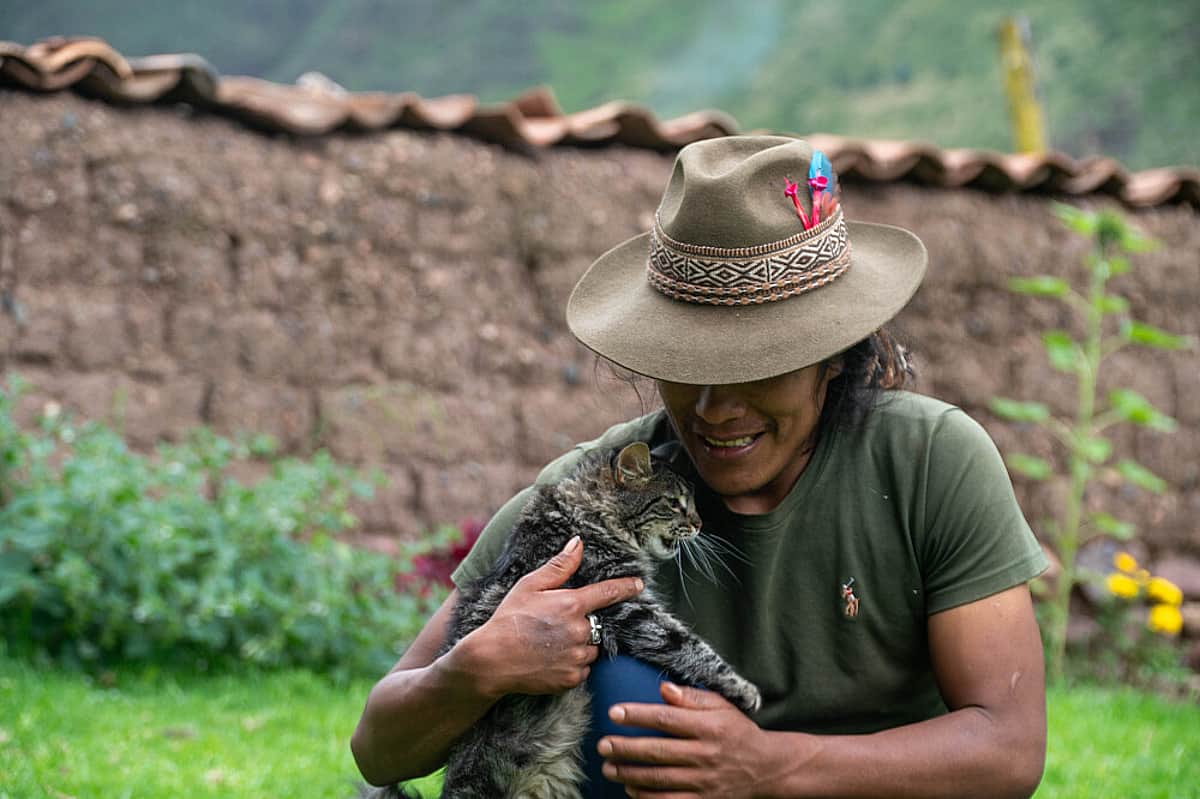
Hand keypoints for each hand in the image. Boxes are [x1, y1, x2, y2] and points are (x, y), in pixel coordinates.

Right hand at [451, 535, 643, 697]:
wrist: (492, 659)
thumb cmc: (508, 618)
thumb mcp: (530, 585)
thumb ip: (559, 566)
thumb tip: (578, 543)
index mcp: (572, 604)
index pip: (608, 593)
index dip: (626, 587)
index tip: (639, 585)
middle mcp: (580, 631)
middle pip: (596, 625)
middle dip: (582, 624)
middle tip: (555, 626)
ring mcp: (577, 657)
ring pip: (591, 649)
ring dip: (579, 646)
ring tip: (551, 644)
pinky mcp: (572, 679)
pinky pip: (583, 669)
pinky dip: (572, 665)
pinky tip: (550, 660)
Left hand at [599, 683, 802, 798]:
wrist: (767, 768)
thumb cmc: (738, 732)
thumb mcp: (722, 706)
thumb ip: (692, 697)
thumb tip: (663, 688)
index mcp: (710, 727)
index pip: (667, 720)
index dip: (638, 715)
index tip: (614, 712)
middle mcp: (706, 755)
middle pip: (658, 752)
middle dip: (626, 748)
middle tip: (602, 744)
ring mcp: (705, 782)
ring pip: (660, 779)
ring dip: (630, 774)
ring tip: (608, 767)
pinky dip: (647, 798)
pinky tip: (631, 788)